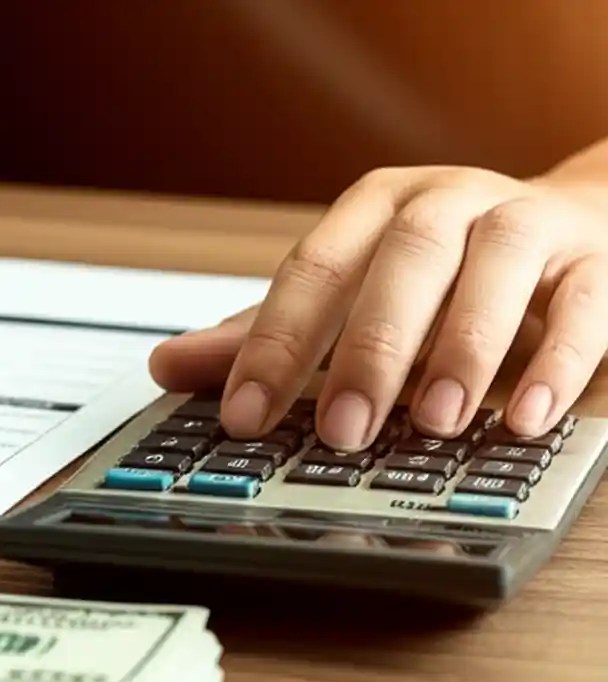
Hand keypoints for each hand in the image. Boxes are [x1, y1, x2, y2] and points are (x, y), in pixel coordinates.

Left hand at [149, 166, 607, 448]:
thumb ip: (272, 334)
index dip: (275, 343)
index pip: (313, 268)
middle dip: (369, 348)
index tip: (244, 416)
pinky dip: (556, 361)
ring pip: (493, 268)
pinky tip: (526, 417)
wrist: (576, 229)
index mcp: (375, 209)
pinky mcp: (597, 261)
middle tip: (343, 428)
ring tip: (433, 422)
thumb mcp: (352, 297)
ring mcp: (525, 225)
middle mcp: (446, 203)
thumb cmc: (442, 273)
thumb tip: (166, 367)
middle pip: (403, 260)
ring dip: (462, 348)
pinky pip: (583, 305)